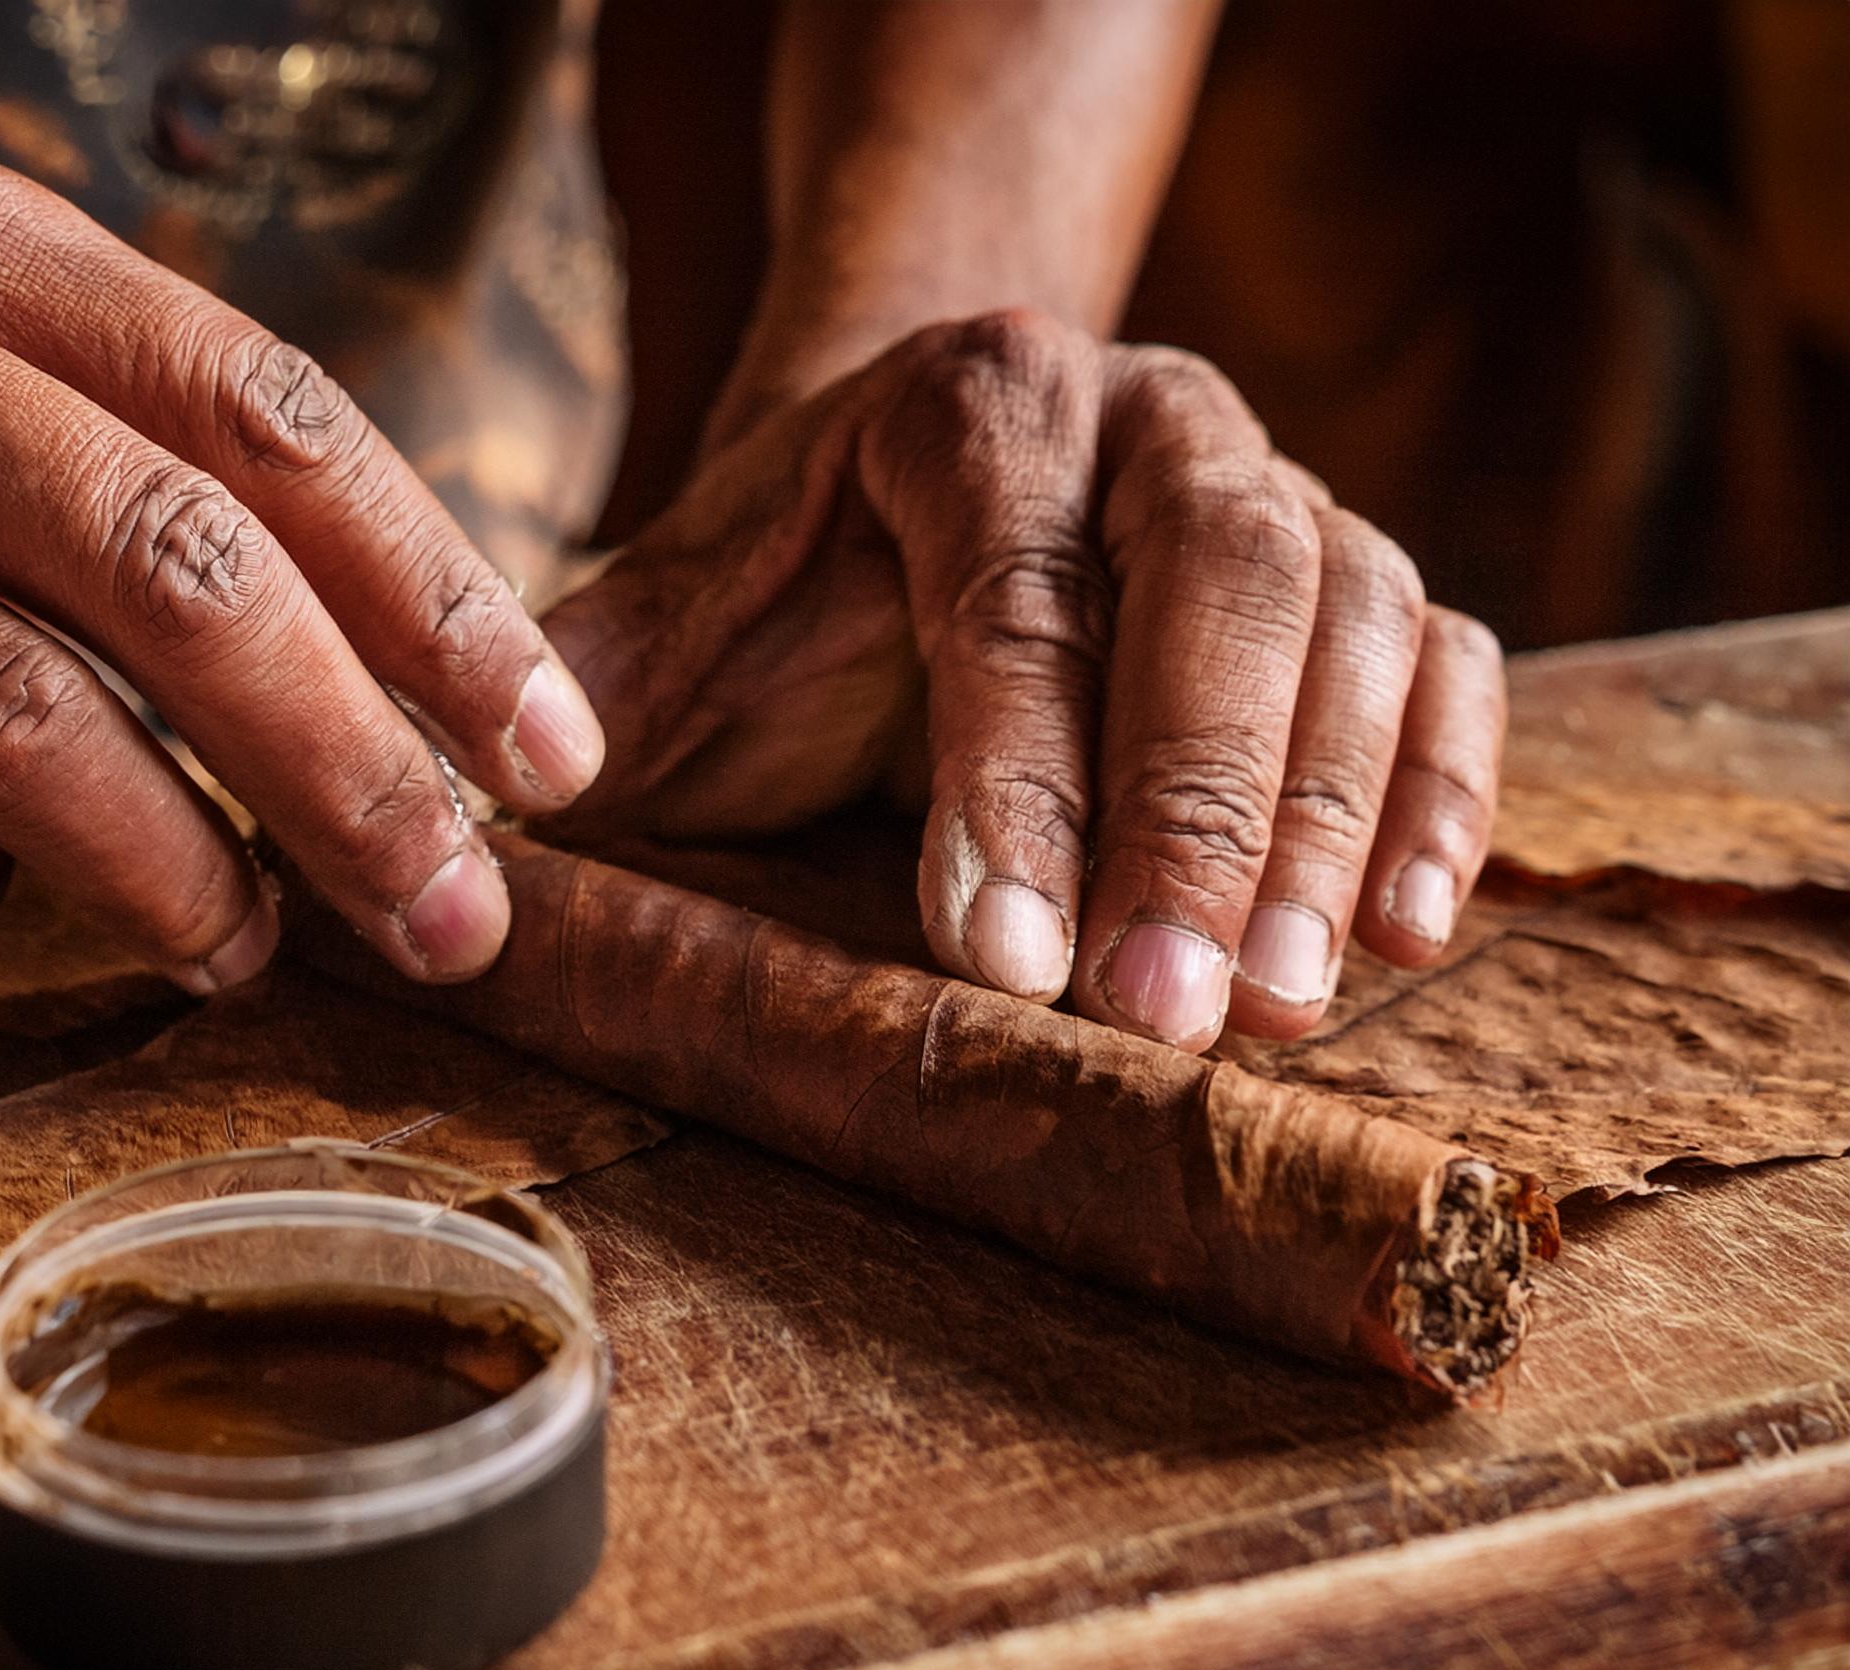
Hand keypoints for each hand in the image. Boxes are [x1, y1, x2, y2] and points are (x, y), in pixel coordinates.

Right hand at [0, 113, 603, 986]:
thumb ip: (145, 469)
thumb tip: (407, 692)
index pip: (271, 415)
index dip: (439, 599)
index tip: (547, 753)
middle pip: (174, 568)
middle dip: (348, 769)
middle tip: (452, 910)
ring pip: (9, 711)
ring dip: (170, 863)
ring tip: (246, 941)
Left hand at [545, 311, 1503, 1048]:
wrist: (929, 473)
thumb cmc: (794, 582)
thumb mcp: (680, 613)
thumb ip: (594, 690)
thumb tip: (470, 831)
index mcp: (970, 405)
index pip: (1012, 589)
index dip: (1017, 778)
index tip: (1003, 962)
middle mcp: (1150, 416)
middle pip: (1221, 586)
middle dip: (1195, 811)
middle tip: (1167, 1016)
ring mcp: (1278, 480)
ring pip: (1355, 617)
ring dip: (1332, 822)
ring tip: (1284, 1005)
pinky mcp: (1363, 565)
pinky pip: (1447, 655)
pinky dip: (1444, 789)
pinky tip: (1411, 933)